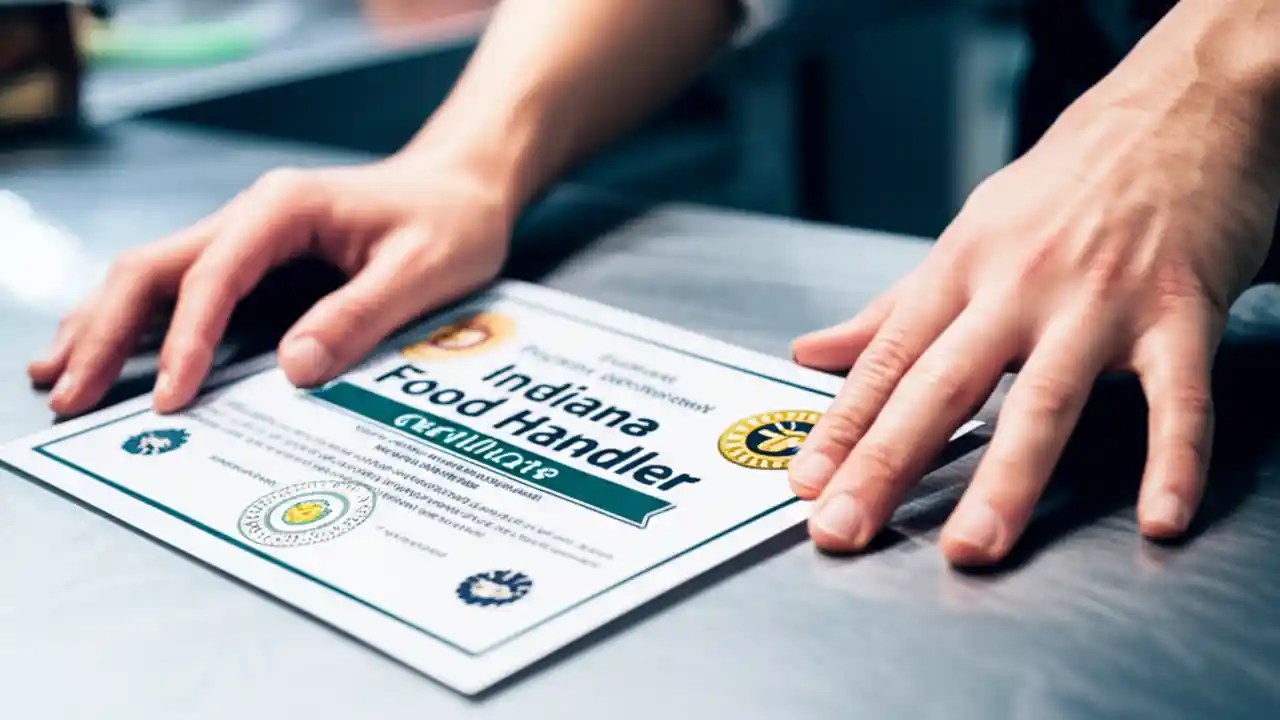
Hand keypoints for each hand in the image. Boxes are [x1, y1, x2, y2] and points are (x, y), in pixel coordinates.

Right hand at [27, 151, 513, 414]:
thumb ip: (359, 314)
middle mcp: (250, 215)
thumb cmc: (449, 223)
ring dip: (103, 326)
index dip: (186, 338)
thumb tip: (294, 367)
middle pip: (152, 268)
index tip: (170, 396)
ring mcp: (244, 236)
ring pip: (151, 275)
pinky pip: (179, 289)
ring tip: (56, 380)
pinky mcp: (252, 262)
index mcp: (285, 208)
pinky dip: (135, 324)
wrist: (459, 189)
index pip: (214, 275)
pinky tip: (103, 354)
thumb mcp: (422, 269)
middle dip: (105, 333)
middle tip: (68, 398)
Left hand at [788, 78, 1278, 564]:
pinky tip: (1157, 517)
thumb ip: (892, 307)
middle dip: (886, 461)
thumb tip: (812, 351)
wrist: (1180, 106)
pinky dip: (1173, 458)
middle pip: (942, 385)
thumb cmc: (1066, 182)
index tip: (806, 483)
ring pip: (1046, 399)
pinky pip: (1178, 397)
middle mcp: (1020, 286)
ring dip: (1006, 479)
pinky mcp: (1180, 311)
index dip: (842, 425)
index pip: (888, 360)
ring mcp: (1101, 301)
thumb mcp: (969, 233)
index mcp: (962, 269)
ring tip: (970, 546)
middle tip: (843, 526)